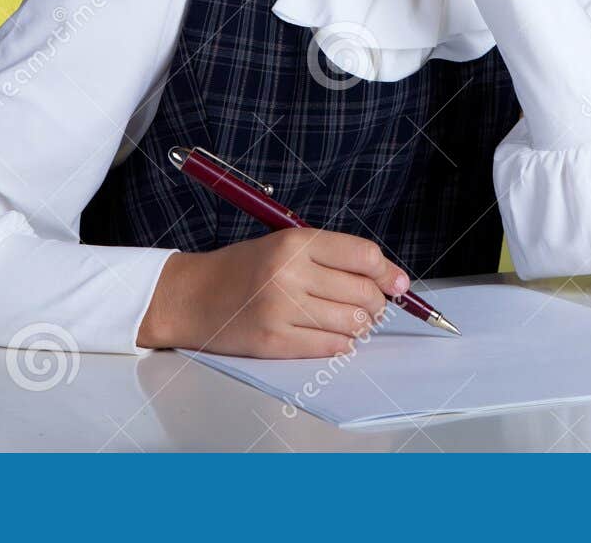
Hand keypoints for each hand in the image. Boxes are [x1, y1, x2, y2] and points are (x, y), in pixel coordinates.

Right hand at [138, 228, 409, 357]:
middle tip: (370, 305)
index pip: (364, 256)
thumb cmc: (244, 268)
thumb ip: (334, 256)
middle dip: (377, 303)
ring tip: (350, 320)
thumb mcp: (286, 245)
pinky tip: (333, 336)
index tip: (398, 284)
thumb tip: (392, 279)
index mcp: (295, 242)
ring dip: (361, 326)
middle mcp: (290, 274)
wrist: (192, 296)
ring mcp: (281, 310)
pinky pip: (330, 347)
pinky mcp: (274, 342)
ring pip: (352, 323)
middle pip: (364, 292)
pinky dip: (341, 344)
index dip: (388, 272)